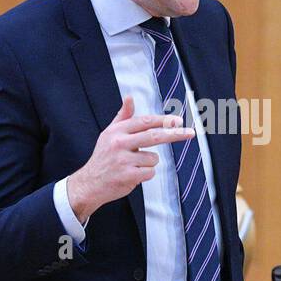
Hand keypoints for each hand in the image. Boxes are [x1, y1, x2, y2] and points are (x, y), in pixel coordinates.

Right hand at [66, 95, 192, 223]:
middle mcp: (119, 143)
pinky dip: (145, 174)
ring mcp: (123, 160)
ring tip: (133, 165)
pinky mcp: (128, 176)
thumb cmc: (104, 157)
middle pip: (154, 136)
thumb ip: (123, 117)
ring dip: (148, 163)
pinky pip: (150, 172)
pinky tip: (132, 174)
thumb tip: (129, 97)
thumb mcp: (109, 134)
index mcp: (116, 131)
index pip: (144, 122)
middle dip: (174, 134)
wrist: (90, 184)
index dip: (163, 120)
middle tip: (190, 133)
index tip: (178, 120)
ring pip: (153, 159)